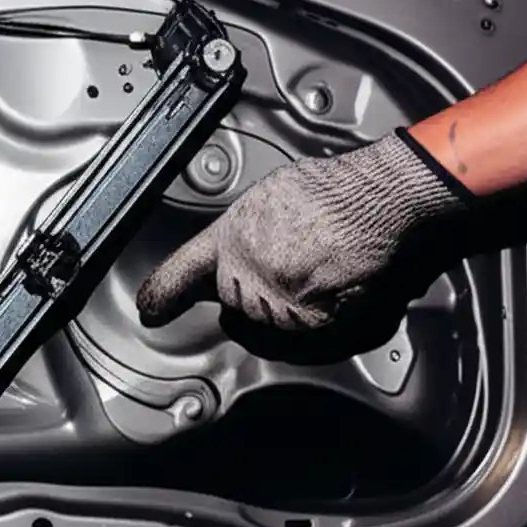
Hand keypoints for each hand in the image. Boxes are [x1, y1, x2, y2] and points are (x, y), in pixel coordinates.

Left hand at [137, 132, 467, 329]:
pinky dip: (318, 317)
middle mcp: (244, 268)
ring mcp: (274, 296)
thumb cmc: (334, 192)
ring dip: (287, 306)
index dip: (162, 295)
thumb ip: (241, 235)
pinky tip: (332, 286)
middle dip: (254, 293)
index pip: (180, 273)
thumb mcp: (266, 200)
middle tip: (292, 264)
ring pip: (268, 322)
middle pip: (235, 304)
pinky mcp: (306, 318)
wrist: (377, 197)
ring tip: (318, 268)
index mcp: (229, 236)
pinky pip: (300, 334)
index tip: (150, 310)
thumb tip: (230, 257)